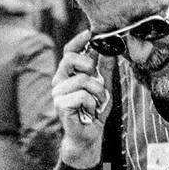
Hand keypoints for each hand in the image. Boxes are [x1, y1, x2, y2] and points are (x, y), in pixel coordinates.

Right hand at [53, 30, 106, 166]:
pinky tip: (89, 112)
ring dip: (98, 93)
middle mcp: (59, 81)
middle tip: (97, 82)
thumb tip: (110, 50)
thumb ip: (106, 70)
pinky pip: (83, 95)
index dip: (79, 40)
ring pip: (83, 80)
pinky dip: (92, 105)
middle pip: (71, 59)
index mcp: (68, 74)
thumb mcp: (104, 87)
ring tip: (95, 105)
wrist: (88, 136)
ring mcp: (58, 92)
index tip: (91, 33)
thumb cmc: (94, 112)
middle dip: (90, 67)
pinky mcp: (60, 105)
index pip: (69, 51)